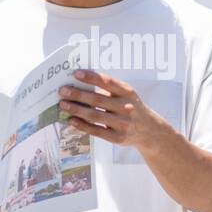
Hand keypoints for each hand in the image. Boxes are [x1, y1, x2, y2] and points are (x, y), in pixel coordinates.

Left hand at [57, 70, 171, 155]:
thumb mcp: (126, 94)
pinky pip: (96, 130)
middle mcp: (126, 107)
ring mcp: (122, 123)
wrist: (149, 130)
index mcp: (127, 92)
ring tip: (63, 104)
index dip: (91, 77)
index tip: (75, 74)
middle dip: (78, 94)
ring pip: (95, 115)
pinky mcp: (118, 137)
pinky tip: (72, 120)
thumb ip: (108, 89)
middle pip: (97, 99)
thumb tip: (80, 84)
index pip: (108, 82)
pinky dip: (82, 125)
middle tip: (63, 90)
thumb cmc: (130, 107)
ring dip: (77, 109)